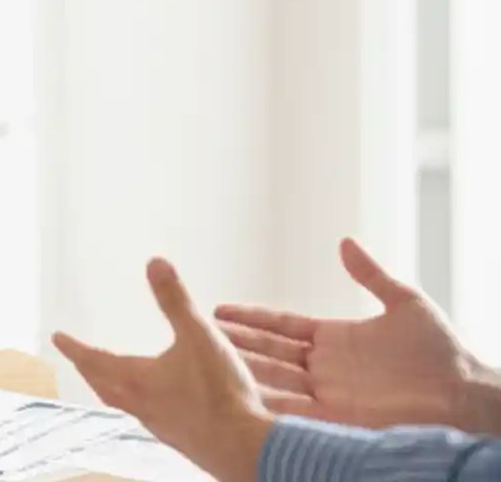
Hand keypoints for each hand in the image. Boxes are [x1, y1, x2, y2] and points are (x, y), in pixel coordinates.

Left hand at [53, 259, 272, 481]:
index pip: (93, 358)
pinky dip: (136, 402)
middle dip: (87, 367)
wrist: (243, 448)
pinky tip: (154, 401)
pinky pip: (145, 415)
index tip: (57, 337)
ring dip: (108, 386)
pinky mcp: (177, 437)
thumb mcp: (198, 336)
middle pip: (101, 383)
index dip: (74, 346)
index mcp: (135, 379)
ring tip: (108, 378)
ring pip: (121, 402)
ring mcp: (157, 424)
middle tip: (78, 357)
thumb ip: (175, 300)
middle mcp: (138, 404)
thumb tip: (155, 263)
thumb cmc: (219, 392)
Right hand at [215, 237, 500, 433]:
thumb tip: (345, 242)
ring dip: (241, 369)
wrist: (463, 395)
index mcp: (336, 338)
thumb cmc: (442, 351)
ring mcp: (327, 393)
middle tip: (197, 329)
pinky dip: (264, 402)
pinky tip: (238, 393)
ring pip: (272, 378)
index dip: (251, 318)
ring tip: (208, 358)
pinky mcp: (333, 419)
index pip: (282, 325)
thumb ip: (370, 274)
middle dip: (234, 341)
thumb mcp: (404, 302)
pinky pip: (290, 410)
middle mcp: (325, 367)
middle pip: (268, 351)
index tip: (219, 308)